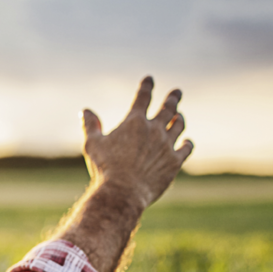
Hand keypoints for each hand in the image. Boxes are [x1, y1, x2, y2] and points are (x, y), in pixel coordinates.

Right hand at [82, 76, 192, 212]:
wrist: (122, 192)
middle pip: (168, 108)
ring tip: (179, 116)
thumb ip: (91, 126)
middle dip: (173, 98)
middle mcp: (154, 129)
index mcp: (134, 122)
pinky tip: (187, 142)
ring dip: (179, 119)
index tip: (149, 79)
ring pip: (178, 126)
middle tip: (177, 92)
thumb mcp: (93, 145)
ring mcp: (167, 145)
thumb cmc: (104, 168)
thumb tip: (85, 111)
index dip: (146, 86)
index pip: (143, 97)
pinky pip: (186, 148)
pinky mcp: (175, 162)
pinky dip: (187, 143)